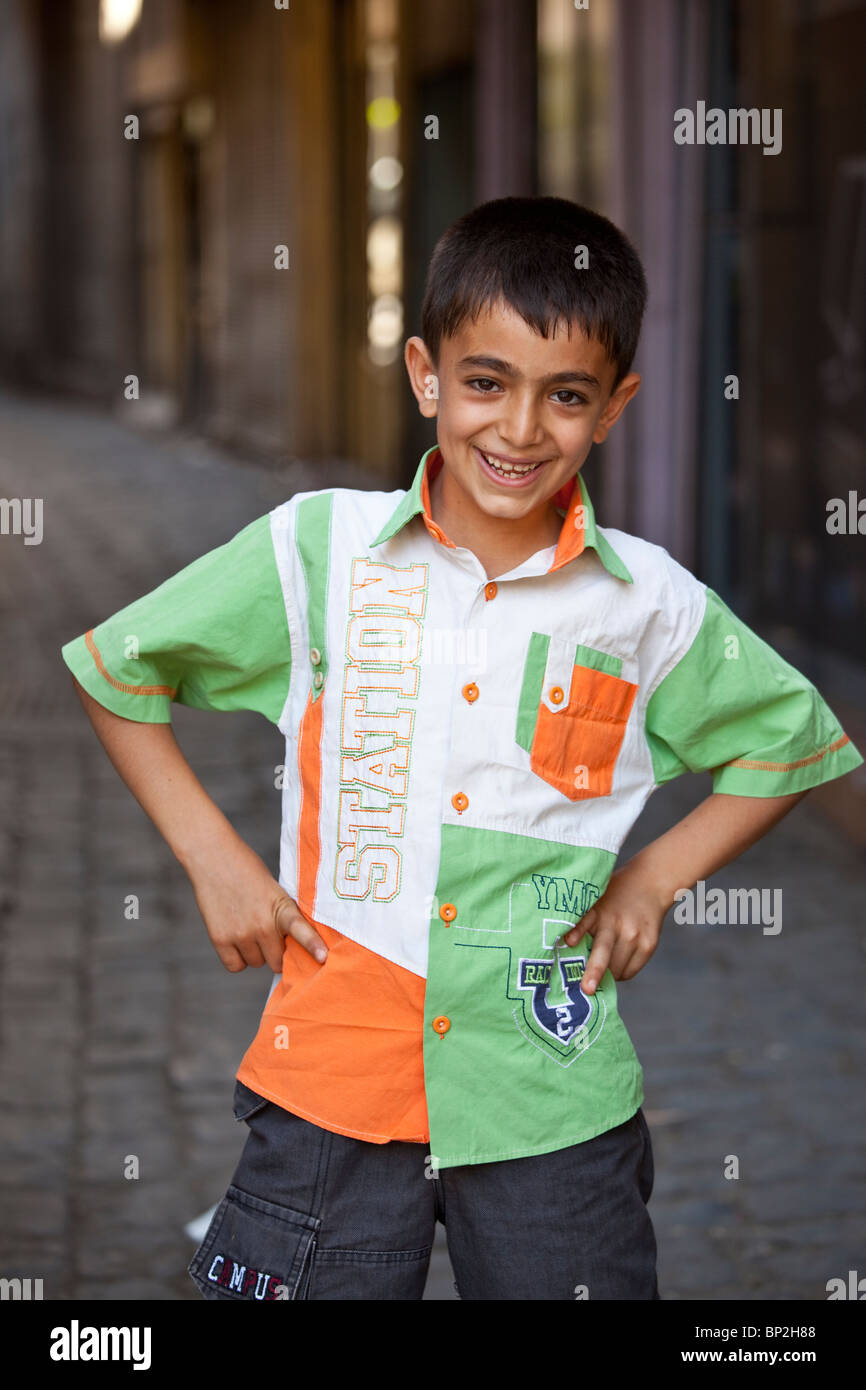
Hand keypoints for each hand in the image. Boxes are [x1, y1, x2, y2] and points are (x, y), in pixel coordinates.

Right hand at [184, 834, 327, 972]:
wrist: (213, 857)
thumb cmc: (248, 870)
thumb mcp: (275, 890)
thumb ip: (283, 915)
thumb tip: (289, 944)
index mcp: (281, 907)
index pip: (299, 929)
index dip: (312, 945)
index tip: (323, 958)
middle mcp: (262, 925)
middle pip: (277, 961)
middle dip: (275, 951)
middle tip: (268, 932)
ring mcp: (241, 934)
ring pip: (256, 963)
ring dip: (255, 952)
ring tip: (247, 927)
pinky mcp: (220, 939)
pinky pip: (236, 966)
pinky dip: (237, 958)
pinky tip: (235, 938)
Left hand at [560, 860, 667, 995]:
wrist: (650, 884)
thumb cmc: (614, 896)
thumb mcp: (595, 900)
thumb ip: (583, 921)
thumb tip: (566, 951)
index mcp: (598, 911)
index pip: (584, 922)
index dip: (576, 933)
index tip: (569, 943)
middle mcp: (617, 924)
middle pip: (603, 954)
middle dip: (594, 973)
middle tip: (587, 989)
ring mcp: (634, 936)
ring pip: (617, 968)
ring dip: (608, 974)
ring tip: (603, 967)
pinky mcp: (648, 945)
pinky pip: (631, 971)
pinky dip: (621, 972)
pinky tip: (618, 962)